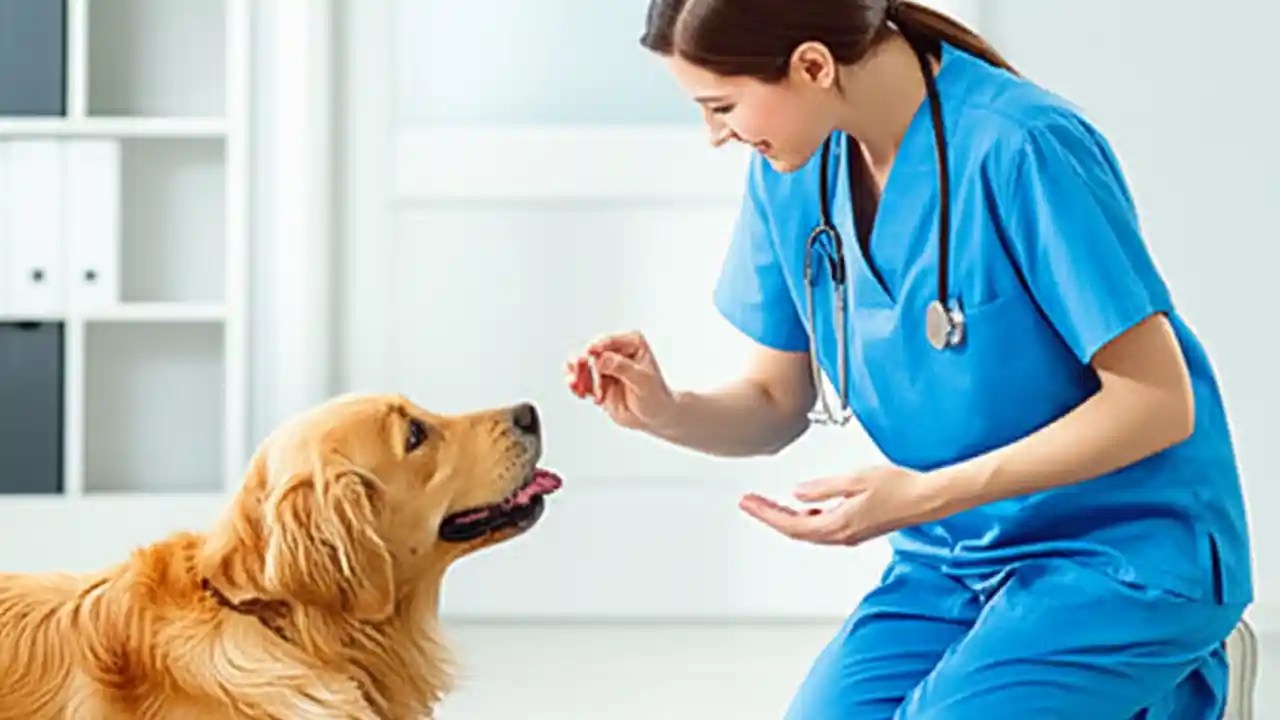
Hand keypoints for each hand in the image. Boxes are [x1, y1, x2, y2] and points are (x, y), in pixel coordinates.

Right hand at [565, 331, 677, 431]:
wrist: (655, 417)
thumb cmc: (656, 395)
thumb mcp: (642, 380)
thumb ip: (622, 368)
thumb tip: (601, 359)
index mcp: (632, 342)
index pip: (608, 342)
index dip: (595, 349)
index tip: (588, 356)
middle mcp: (616, 351)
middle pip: (590, 353)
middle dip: (583, 366)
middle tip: (579, 377)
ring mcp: (605, 367)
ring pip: (582, 365)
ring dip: (576, 376)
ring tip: (577, 387)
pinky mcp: (597, 381)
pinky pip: (580, 380)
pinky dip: (576, 386)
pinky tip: (580, 393)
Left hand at [738, 465, 951, 545]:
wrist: (928, 499)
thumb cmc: (899, 486)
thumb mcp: (856, 479)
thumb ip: (824, 489)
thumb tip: (797, 494)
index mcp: (838, 525)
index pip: (792, 524)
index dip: (767, 514)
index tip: (748, 503)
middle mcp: (841, 535)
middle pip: (795, 530)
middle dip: (770, 516)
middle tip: (750, 502)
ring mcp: (849, 534)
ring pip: (808, 531)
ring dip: (786, 518)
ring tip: (768, 504)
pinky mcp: (857, 529)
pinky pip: (823, 527)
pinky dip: (806, 518)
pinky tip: (804, 507)